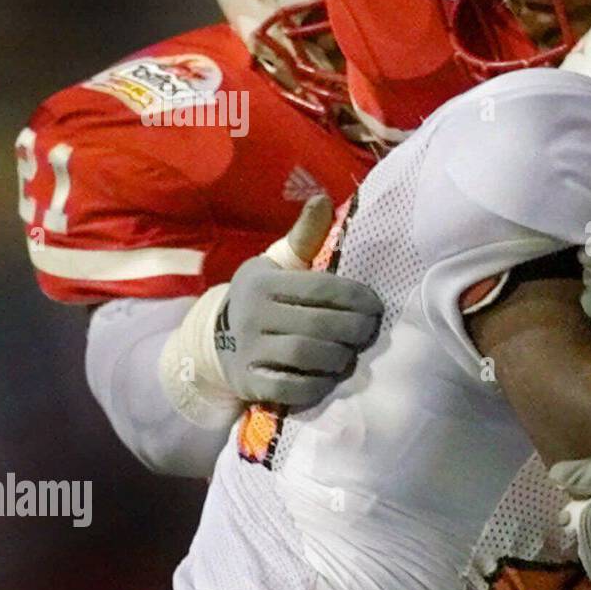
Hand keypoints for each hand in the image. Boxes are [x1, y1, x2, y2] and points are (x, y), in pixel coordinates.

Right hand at [215, 194, 383, 406]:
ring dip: (338, 357)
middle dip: (353, 330)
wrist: (215, 341)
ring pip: (305, 356)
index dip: (356, 297)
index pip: (320, 288)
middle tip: (368, 332)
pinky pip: (289, 390)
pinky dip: (316, 386)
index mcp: (262, 282)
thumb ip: (305, 237)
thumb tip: (323, 199)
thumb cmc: (264, 299)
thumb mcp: (278, 265)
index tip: (375, 305)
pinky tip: (329, 377)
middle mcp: (251, 315)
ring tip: (350, 354)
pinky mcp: (249, 384)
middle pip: (317, 325)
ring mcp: (247, 352)